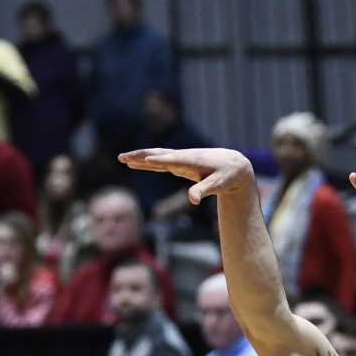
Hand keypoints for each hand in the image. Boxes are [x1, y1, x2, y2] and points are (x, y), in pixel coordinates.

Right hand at [118, 146, 253, 205]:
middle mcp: (183, 157)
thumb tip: (192, 200)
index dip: (160, 160)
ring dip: (140, 158)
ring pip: (157, 157)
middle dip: (140, 156)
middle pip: (158, 155)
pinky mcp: (180, 164)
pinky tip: (140, 163)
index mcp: (192, 160)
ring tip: (123, 159)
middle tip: (122, 157)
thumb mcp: (219, 184)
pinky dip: (149, 163)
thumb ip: (204, 190)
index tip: (146, 160)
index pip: (172, 160)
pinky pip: (161, 162)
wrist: (233, 164)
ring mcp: (180, 159)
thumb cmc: (228, 175)